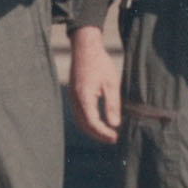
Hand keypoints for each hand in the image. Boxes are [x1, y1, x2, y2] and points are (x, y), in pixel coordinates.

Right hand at [66, 26, 123, 144]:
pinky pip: (78, 115)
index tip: (116, 137)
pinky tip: (97, 124)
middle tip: (113, 139)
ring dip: (92, 131)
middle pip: (84, 125)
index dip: (103, 133)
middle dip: (98, 135)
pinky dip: (87, 123)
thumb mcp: (111, 83)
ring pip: (79, 122)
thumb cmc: (100, 64)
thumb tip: (114, 124)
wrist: (86, 49)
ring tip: (106, 134)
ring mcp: (72, 98)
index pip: (92, 123)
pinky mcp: (73, 96)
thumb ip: (112, 105)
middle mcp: (75, 100)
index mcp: (84, 97)